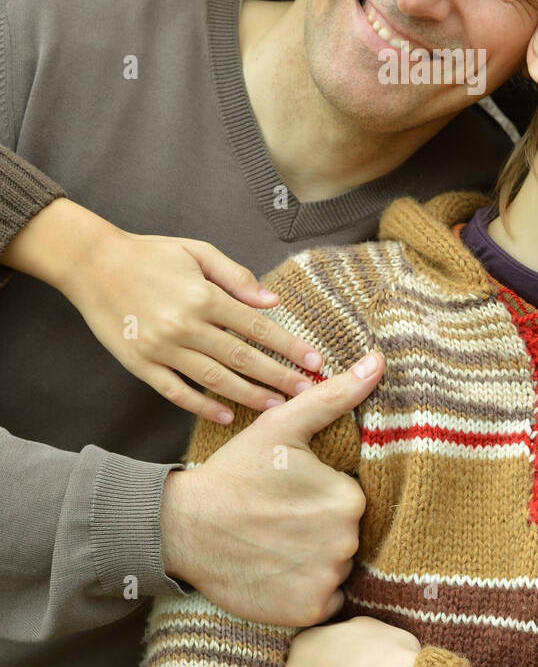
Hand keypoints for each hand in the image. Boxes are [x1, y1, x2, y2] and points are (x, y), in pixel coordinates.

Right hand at [6, 198, 322, 421]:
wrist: (93, 263)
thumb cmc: (150, 254)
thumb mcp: (197, 252)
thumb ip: (236, 277)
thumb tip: (273, 300)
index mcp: (203, 297)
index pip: (257, 326)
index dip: (288, 346)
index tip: (315, 361)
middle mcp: (185, 326)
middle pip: (242, 359)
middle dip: (278, 377)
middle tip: (306, 392)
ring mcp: (162, 349)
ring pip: (214, 380)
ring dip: (249, 396)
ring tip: (276, 407)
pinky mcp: (140, 365)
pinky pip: (176, 392)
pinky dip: (202, 406)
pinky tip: (225, 414)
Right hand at [160, 352, 383, 626]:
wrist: (184, 528)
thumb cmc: (236, 473)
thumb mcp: (283, 426)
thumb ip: (335, 396)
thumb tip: (377, 361)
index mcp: (348, 498)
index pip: (349, 498)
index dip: (319, 493)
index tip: (288, 492)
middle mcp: (345, 543)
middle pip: (345, 533)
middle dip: (319, 526)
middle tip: (278, 516)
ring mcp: (326, 581)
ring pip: (337, 566)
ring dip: (315, 557)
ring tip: (275, 542)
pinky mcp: (307, 613)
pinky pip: (326, 600)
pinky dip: (308, 589)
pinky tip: (278, 569)